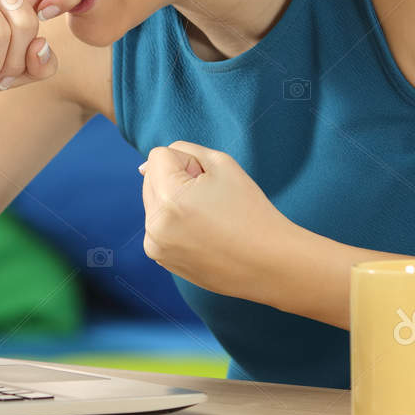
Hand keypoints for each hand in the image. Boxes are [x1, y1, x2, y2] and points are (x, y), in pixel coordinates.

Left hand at [138, 141, 308, 305]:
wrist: (269, 262)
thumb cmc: (250, 210)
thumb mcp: (222, 164)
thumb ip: (183, 152)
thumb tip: (145, 167)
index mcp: (169, 199)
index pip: (158, 157)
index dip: (187, 162)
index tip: (210, 182)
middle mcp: (154, 225)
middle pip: (151, 179)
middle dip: (176, 180)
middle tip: (211, 200)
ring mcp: (155, 246)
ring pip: (153, 202)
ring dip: (173, 201)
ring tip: (208, 219)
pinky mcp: (161, 259)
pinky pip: (159, 226)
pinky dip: (174, 223)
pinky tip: (203, 234)